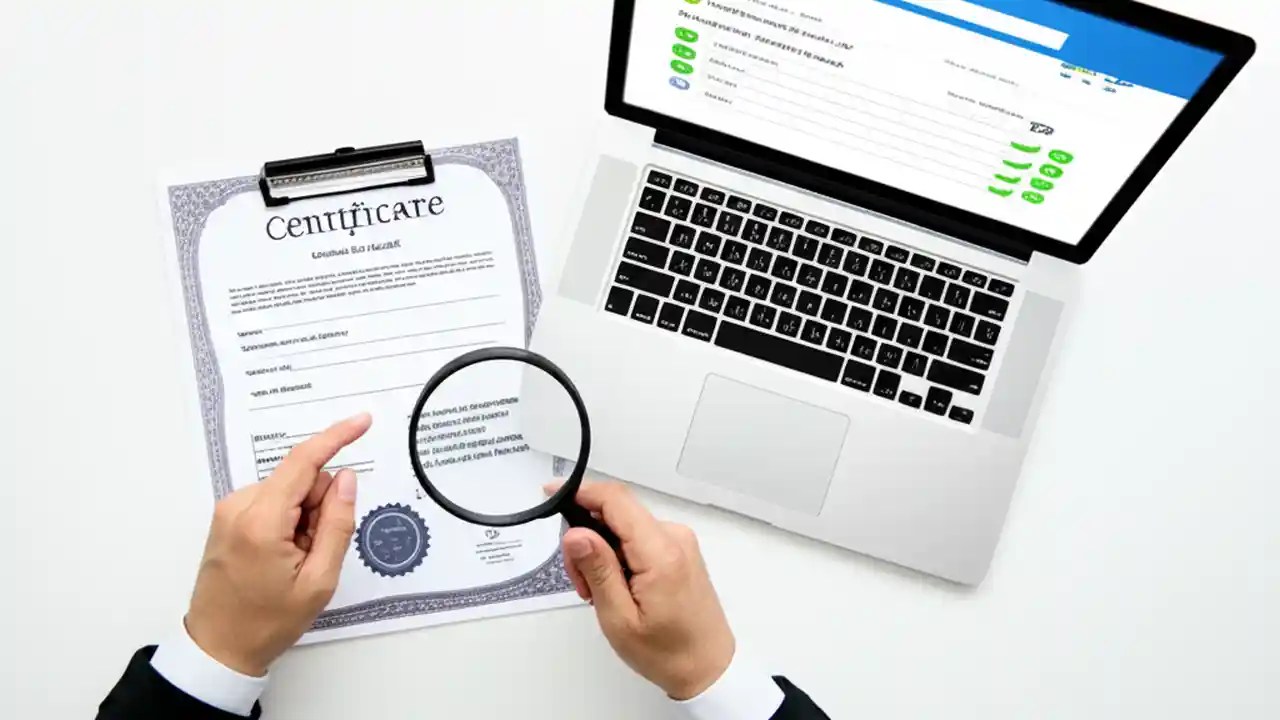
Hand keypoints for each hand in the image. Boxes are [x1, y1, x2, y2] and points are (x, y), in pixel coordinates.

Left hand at [185, 413, 371, 675]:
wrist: (218, 648)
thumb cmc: (267, 622)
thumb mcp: (319, 580)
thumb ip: (337, 524)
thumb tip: (345, 479)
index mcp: (261, 521)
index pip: (304, 462)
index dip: (336, 437)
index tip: (361, 421)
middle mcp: (239, 506)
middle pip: (301, 480)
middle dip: (320, 506)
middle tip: (316, 551)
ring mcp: (229, 510)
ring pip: (289, 491)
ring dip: (304, 518)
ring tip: (295, 561)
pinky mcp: (227, 517)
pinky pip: (273, 502)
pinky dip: (287, 522)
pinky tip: (281, 556)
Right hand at [558, 482, 735, 699]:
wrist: (710, 669)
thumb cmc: (665, 653)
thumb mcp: (619, 619)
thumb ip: (598, 571)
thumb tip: (575, 533)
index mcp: (661, 552)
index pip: (616, 501)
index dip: (580, 492)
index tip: (548, 495)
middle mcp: (674, 536)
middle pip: (616, 514)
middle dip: (587, 540)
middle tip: (581, 585)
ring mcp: (680, 542)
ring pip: (625, 527)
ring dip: (603, 553)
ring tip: (600, 595)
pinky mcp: (680, 550)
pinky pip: (639, 538)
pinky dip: (619, 556)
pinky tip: (617, 588)